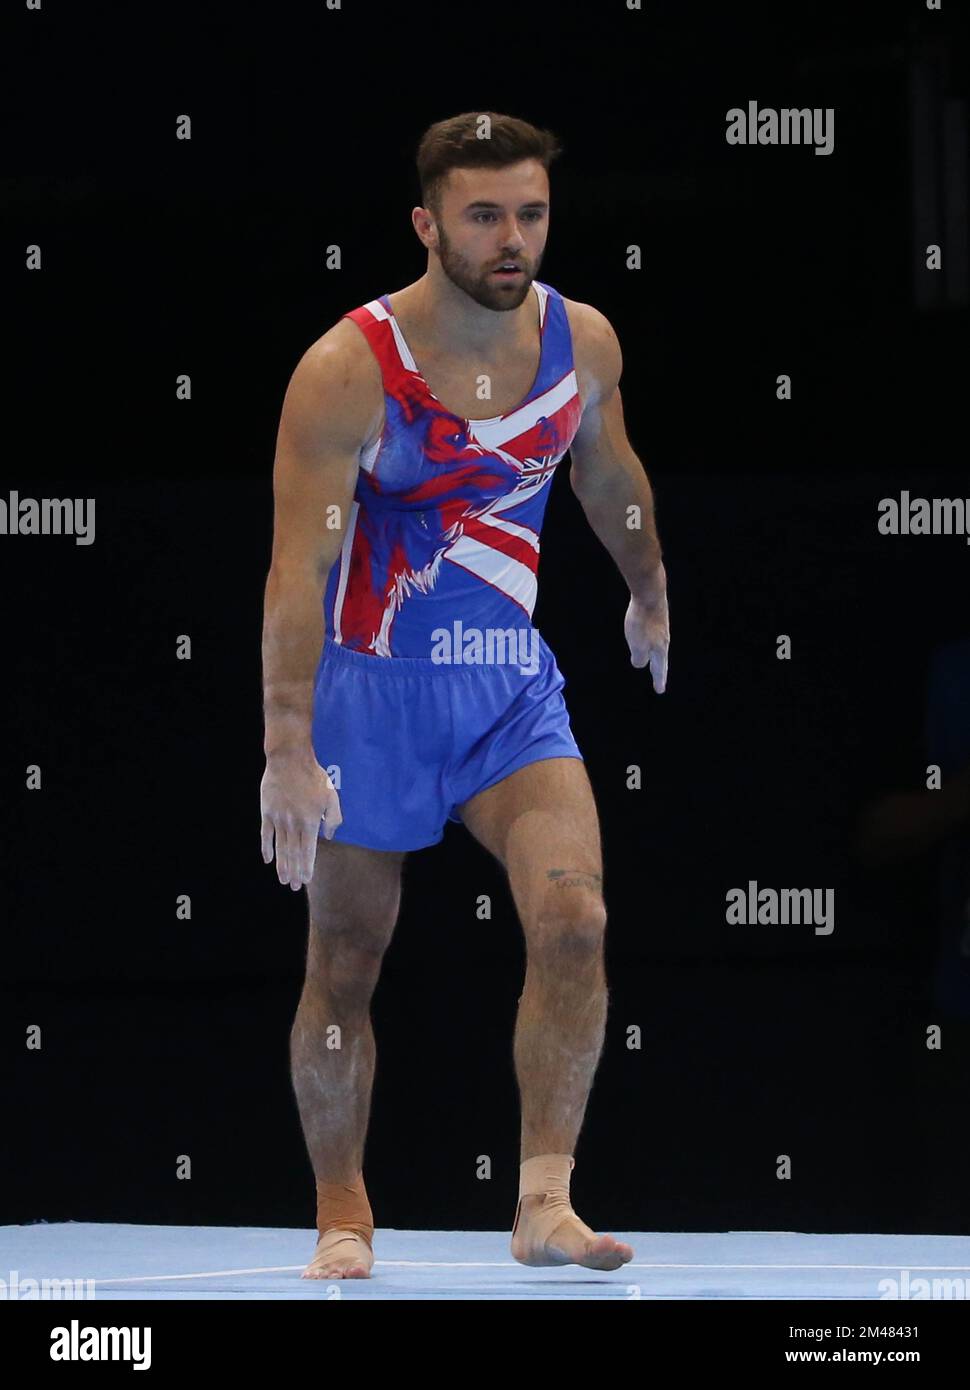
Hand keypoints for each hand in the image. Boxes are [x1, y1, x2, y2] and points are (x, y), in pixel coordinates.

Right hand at [260, 753, 342, 889]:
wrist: (289, 759)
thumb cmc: (314, 776)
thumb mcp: (332, 796)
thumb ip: (333, 818)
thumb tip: (328, 836)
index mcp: (310, 822)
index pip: (308, 851)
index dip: (306, 867)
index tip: (305, 880)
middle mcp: (293, 825)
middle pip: (293, 854)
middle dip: (293, 872)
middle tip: (292, 886)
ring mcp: (278, 820)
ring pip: (280, 848)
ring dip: (281, 865)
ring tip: (282, 880)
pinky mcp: (267, 812)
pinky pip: (265, 835)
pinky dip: (266, 848)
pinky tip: (267, 859)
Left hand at [624, 566, 668, 692]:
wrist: (650, 594)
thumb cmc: (643, 621)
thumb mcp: (637, 645)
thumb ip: (639, 658)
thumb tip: (639, 663)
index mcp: (660, 649)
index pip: (659, 669)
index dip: (658, 680)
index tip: (660, 690)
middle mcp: (663, 639)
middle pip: (660, 658)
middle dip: (658, 670)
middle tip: (659, 679)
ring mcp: (661, 626)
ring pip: (658, 645)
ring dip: (654, 655)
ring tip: (653, 660)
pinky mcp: (657, 615)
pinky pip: (654, 632)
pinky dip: (651, 640)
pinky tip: (648, 636)